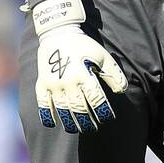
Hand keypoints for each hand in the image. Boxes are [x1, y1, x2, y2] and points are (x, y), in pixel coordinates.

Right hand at [32, 0, 127, 132]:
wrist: (57, 33)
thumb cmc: (83, 46)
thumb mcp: (102, 56)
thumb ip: (113, 74)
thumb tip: (121, 91)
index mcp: (83, 74)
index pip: (96, 99)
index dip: (103, 111)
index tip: (108, 118)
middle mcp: (67, 81)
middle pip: (79, 108)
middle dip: (87, 121)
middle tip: (93, 128)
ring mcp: (53, 84)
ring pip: (62, 109)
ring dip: (70, 122)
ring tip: (76, 129)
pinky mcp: (42, 83)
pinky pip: (42, 103)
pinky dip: (46, 114)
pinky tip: (52, 123)